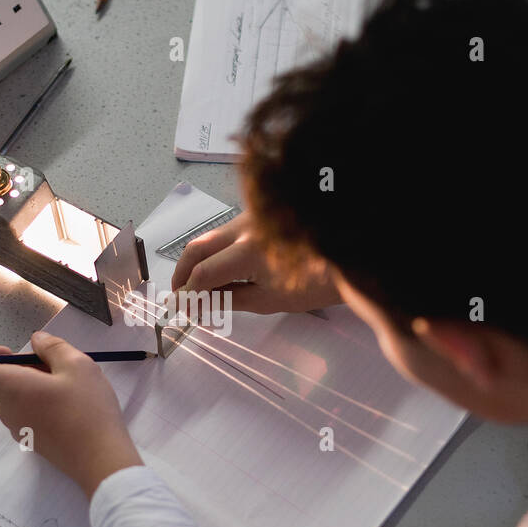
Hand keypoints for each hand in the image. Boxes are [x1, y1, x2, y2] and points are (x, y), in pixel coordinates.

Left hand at [0, 333, 142, 499]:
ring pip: (17, 395)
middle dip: (26, 367)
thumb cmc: (87, 410)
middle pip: (1, 379)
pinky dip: (43, 402)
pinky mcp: (31, 440)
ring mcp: (17, 428)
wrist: (101, 460)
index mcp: (9, 388)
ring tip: (71, 388)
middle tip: (60, 369)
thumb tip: (35, 340)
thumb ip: (52, 346)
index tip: (11, 353)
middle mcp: (5, 409)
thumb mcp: (77, 365)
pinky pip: (28, 411)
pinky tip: (72, 407)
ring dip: (38, 384)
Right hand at [170, 213, 341, 314]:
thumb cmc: (314, 283)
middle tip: (180, 296)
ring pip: (210, 238)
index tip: (182, 309)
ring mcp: (251, 218)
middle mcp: (245, 228)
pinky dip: (215, 253)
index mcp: (249, 251)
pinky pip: (225, 234)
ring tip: (199, 288)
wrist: (347, 257)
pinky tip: (220, 273)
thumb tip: (199, 304)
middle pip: (198, 248)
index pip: (203, 274)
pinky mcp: (257, 217)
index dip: (189, 294)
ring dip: (197, 263)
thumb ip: (228, 299)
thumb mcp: (269, 300)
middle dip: (183, 273)